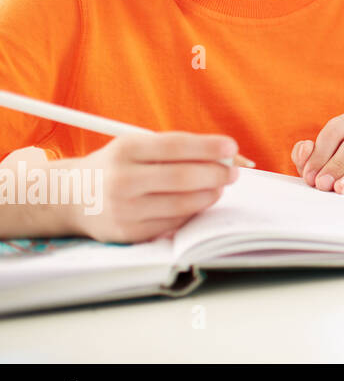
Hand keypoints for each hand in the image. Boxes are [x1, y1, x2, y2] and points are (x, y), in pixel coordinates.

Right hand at [67, 133, 240, 242]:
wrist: (73, 197)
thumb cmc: (118, 166)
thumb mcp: (136, 147)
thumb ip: (176, 149)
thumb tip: (226, 156)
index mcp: (126, 150)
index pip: (176, 147)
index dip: (208, 147)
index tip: (232, 148)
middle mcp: (122, 180)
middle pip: (183, 178)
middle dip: (216, 174)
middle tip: (233, 172)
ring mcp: (124, 209)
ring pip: (182, 204)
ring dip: (210, 195)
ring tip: (219, 187)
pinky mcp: (129, 233)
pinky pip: (173, 223)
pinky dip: (192, 212)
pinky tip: (197, 202)